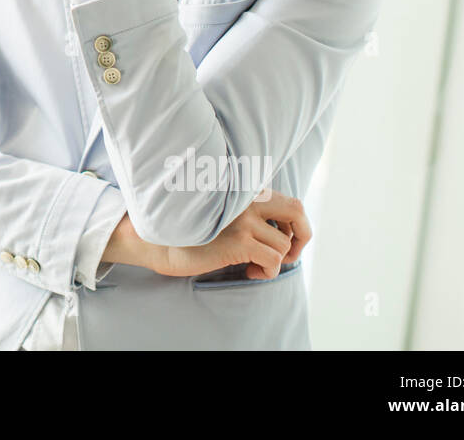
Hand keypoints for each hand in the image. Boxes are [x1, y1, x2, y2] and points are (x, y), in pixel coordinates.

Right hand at [158, 190, 311, 279]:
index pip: (289, 202)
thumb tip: (286, 233)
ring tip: (253, 265)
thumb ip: (250, 213)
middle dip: (302, 236)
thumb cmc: (192, 233)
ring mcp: (243, 219)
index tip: (283, 242)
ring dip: (275, 262)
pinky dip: (266, 272)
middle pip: (296, 210)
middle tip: (288, 254)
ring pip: (283, 245)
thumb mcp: (225, 215)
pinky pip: (273, 261)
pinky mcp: (239, 240)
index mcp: (244, 190)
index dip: (295, 226)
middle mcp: (246, 199)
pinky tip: (247, 271)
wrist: (161, 243)